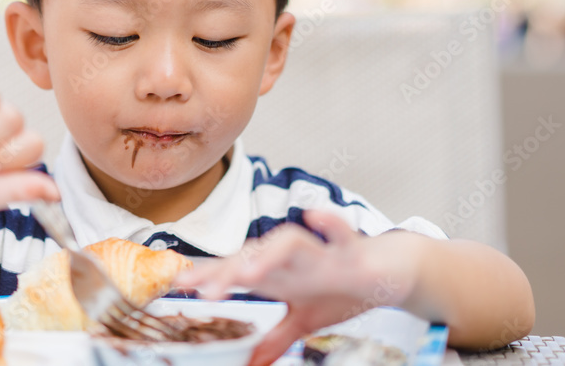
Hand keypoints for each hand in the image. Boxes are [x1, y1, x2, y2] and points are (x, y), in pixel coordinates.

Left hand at [173, 210, 420, 365]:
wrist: (388, 270)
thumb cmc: (343, 289)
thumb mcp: (304, 321)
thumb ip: (275, 338)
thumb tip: (251, 363)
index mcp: (279, 273)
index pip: (237, 271)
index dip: (207, 275)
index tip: (177, 282)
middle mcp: (293, 259)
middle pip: (254, 258)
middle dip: (227, 272)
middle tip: (201, 288)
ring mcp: (322, 253)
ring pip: (289, 244)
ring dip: (267, 256)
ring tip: (246, 276)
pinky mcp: (352, 252)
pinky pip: (341, 234)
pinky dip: (331, 224)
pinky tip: (315, 214)